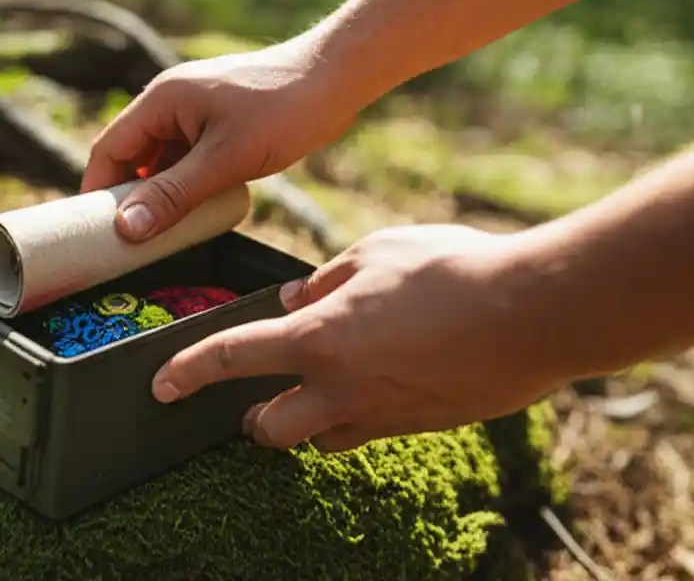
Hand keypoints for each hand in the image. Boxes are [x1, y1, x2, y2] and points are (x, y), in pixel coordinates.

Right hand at [80, 32, 357, 240]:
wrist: (338, 79)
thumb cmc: (283, 110)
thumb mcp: (224, 160)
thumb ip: (174, 195)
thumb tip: (126, 228)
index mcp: (161, 100)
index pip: (109, 149)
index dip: (96, 191)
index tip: (92, 231)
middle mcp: (172, 101)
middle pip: (133, 156)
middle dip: (130, 197)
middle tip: (128, 243)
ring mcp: (197, 111)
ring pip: (164, 161)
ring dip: (163, 194)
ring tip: (164, 235)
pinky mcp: (221, 123)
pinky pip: (190, 158)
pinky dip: (188, 185)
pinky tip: (200, 211)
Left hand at [149, 224, 569, 451]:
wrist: (532, 314)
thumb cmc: (451, 269)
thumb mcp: (374, 253)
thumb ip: (324, 280)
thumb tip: (296, 300)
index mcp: (317, 338)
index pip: (230, 359)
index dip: (186, 372)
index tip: (161, 386)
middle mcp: (340, 389)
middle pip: (269, 429)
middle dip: (253, 419)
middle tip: (256, 400)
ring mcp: (381, 416)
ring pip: (321, 441)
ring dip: (307, 422)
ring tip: (323, 386)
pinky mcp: (419, 427)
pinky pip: (370, 432)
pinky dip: (358, 414)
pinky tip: (379, 380)